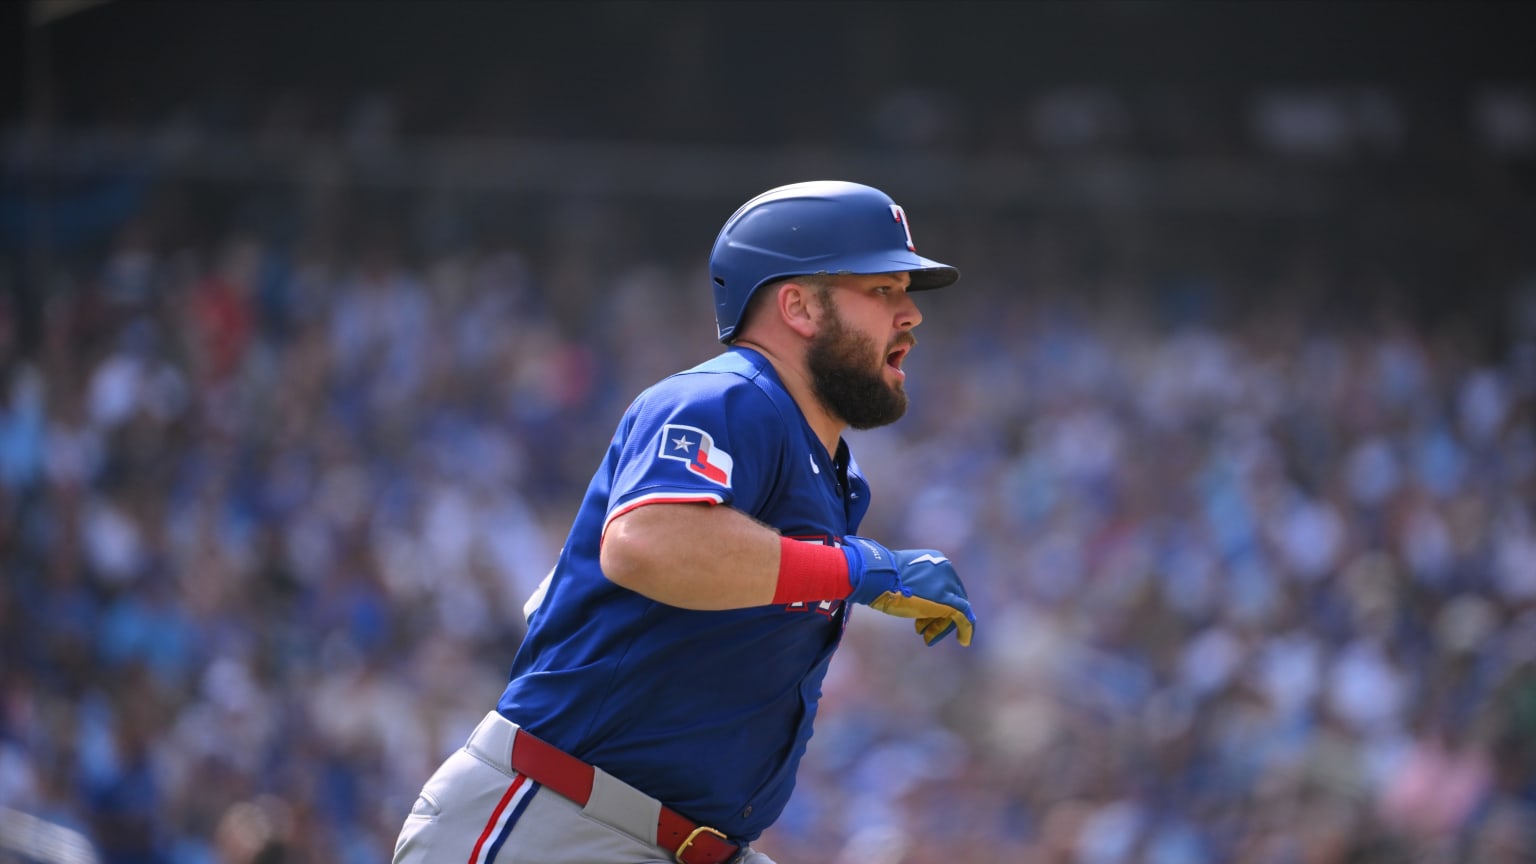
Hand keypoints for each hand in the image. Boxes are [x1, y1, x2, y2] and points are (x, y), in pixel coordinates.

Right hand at [842, 536, 974, 646]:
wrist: (880, 577)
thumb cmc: (884, 577)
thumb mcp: (903, 577)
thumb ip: (917, 583)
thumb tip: (918, 598)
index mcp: (936, 560)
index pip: (943, 585)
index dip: (934, 604)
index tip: (920, 618)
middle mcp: (946, 570)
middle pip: (951, 597)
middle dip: (938, 617)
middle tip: (923, 630)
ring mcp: (948, 586)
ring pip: (956, 609)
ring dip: (942, 626)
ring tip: (927, 638)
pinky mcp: (949, 602)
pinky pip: (964, 617)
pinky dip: (965, 630)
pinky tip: (963, 641)